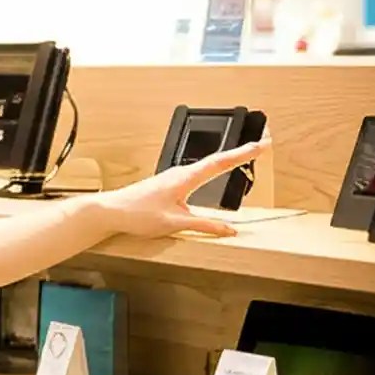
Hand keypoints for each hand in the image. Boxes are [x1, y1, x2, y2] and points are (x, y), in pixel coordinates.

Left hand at [79, 140, 270, 238]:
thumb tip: (229, 229)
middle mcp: (180, 173)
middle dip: (241, 152)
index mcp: (185, 178)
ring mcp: (174, 177)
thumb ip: (204, 225)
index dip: (243, 154)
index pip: (220, 163)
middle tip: (262, 145)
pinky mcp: (170, 184)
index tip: (261, 145)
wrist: (112, 210)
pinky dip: (214, 168)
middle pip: (217, 159)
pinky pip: (198, 173)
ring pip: (207, 165)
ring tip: (246, 154)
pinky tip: (217, 170)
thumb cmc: (137, 214)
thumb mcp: (175, 223)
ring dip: (228, 159)